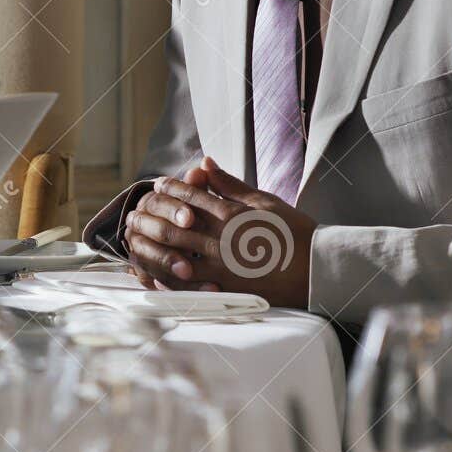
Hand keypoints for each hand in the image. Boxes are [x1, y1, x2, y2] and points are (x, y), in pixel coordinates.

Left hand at [124, 156, 314, 307]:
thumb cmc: (294, 232)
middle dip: (151, 217)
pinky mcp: (224, 288)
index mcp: (230, 213)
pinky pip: (187, 284)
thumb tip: (204, 163)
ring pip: (175, 253)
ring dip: (152, 246)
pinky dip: (167, 278)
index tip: (156, 186)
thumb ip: (230, 184)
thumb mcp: (264, 201)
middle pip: (174, 223)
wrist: (317, 268)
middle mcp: (221, 237)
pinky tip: (153, 274)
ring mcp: (220, 265)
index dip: (169, 190)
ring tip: (136, 240)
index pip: (190, 197)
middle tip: (134, 213)